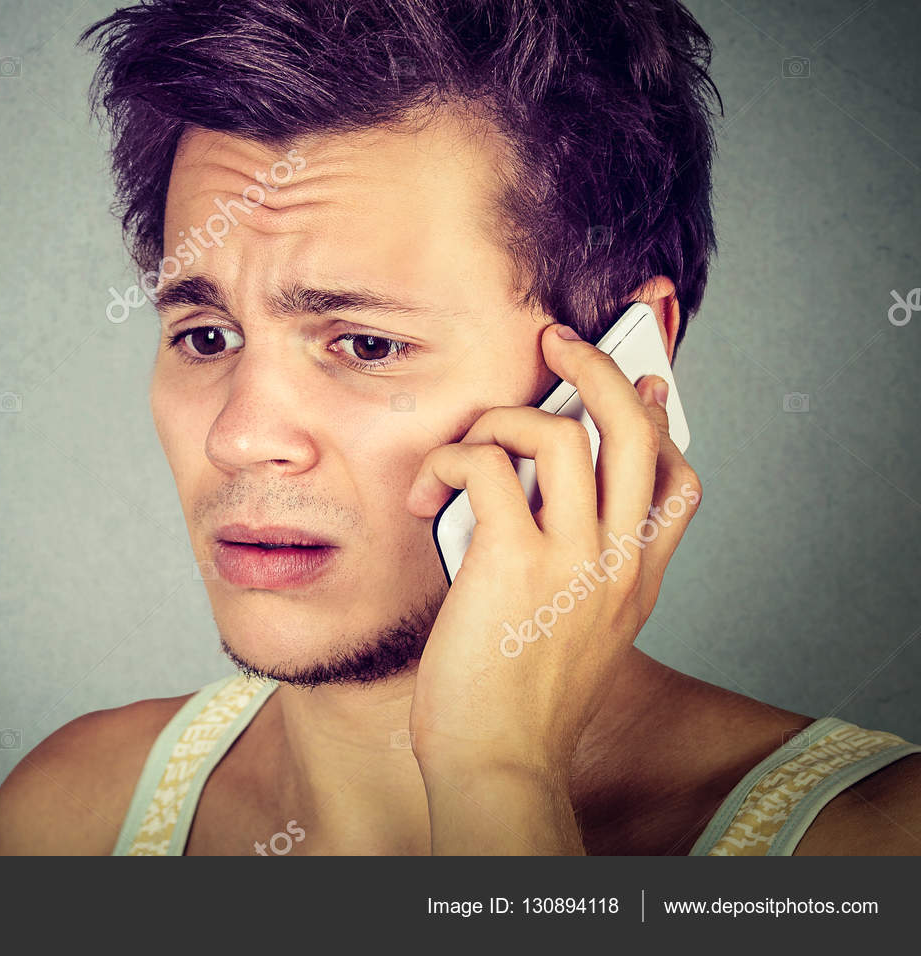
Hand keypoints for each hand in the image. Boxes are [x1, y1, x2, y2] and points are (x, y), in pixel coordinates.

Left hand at [402, 322, 701, 849]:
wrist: (499, 765)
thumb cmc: (515, 703)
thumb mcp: (572, 633)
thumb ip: (573, 569)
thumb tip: (534, 498)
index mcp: (637, 582)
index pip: (680, 480)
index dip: (660, 419)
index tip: (639, 382)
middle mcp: (618, 563)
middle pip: (637, 431)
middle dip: (598, 368)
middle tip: (558, 341)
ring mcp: (572, 559)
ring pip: (562, 433)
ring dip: (502, 417)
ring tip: (463, 448)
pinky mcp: (512, 560)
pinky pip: (487, 463)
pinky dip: (451, 458)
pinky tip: (426, 493)